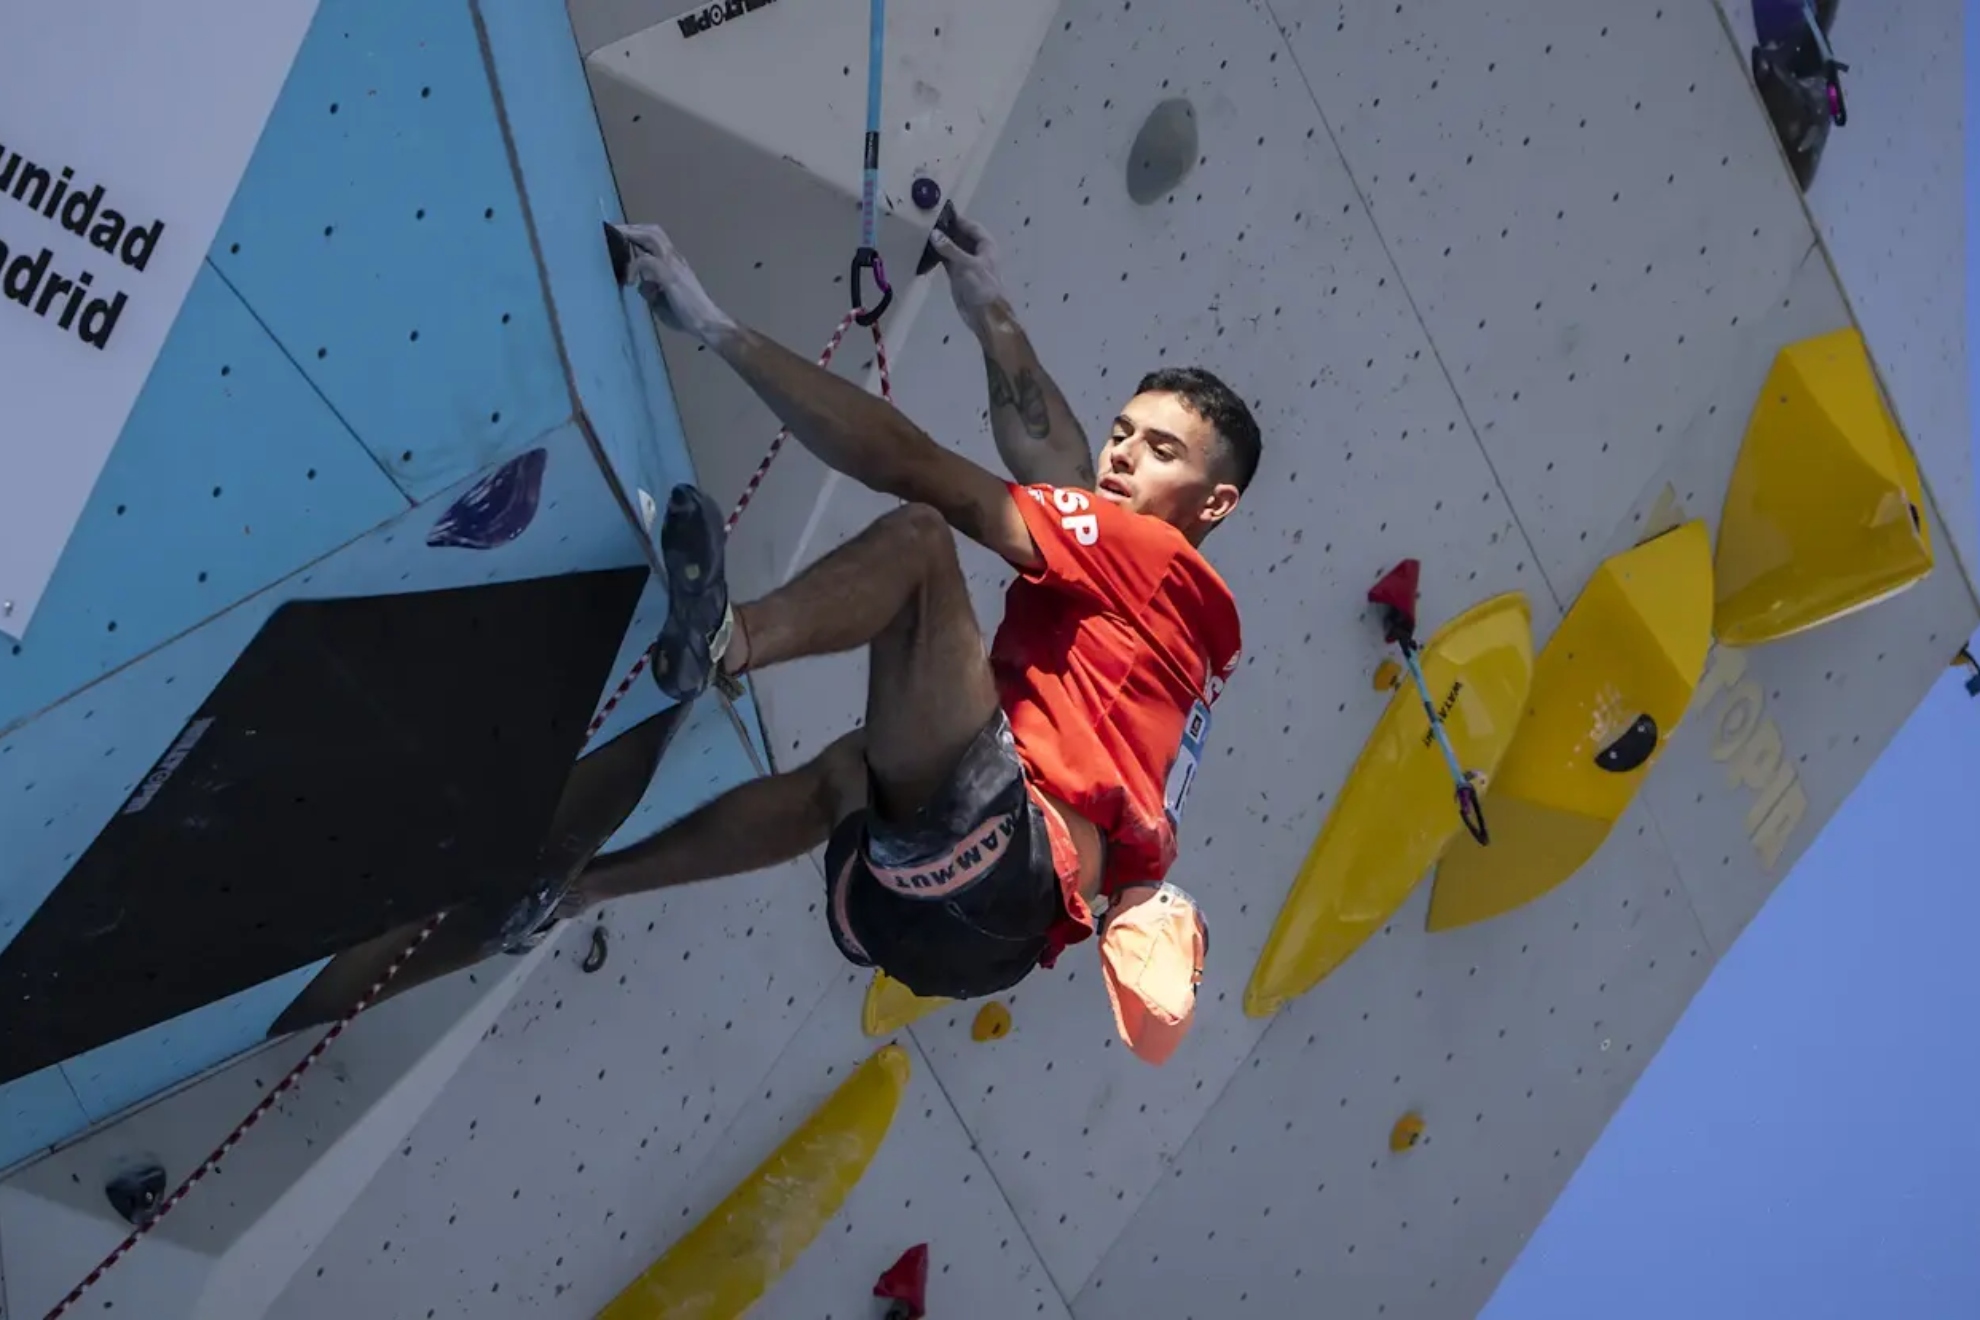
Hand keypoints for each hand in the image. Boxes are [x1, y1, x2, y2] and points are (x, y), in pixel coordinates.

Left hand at [613, 222, 736, 344]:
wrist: (708, 323)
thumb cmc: (688, 316)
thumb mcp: (662, 302)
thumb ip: (651, 291)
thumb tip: (640, 285)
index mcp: (675, 263)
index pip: (656, 239)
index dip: (637, 234)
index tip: (618, 235)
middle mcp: (675, 259)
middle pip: (653, 231)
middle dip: (631, 228)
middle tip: (613, 231)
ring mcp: (673, 265)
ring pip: (652, 236)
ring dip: (632, 235)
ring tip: (616, 240)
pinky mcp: (670, 275)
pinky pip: (647, 260)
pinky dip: (634, 266)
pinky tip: (630, 280)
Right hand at [927, 211, 1007, 335]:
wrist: (985, 315)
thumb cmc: (982, 287)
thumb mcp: (966, 265)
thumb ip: (949, 249)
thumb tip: (934, 234)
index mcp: (986, 246)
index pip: (971, 226)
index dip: (957, 219)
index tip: (940, 213)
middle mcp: (977, 252)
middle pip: (961, 236)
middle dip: (946, 230)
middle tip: (927, 222)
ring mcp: (967, 264)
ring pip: (953, 248)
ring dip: (941, 243)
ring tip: (923, 234)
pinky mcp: (958, 275)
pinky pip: (947, 260)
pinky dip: (938, 256)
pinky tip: (926, 251)